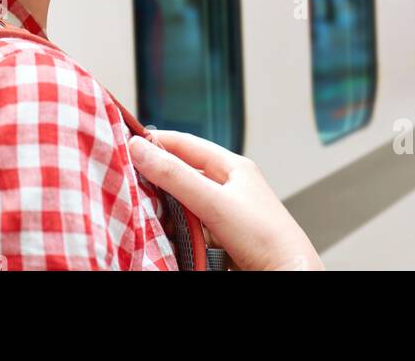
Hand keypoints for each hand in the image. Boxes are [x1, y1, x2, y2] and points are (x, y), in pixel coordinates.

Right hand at [129, 129, 323, 270]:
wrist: (287, 272)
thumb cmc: (264, 236)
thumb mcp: (213, 201)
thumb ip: (175, 175)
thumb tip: (139, 148)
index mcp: (233, 166)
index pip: (185, 144)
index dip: (156, 142)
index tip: (127, 145)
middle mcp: (230, 185)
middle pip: (183, 172)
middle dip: (157, 176)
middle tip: (129, 178)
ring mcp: (227, 212)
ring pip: (185, 201)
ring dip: (165, 205)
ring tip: (142, 206)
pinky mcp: (224, 236)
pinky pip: (192, 225)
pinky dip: (176, 227)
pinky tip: (165, 231)